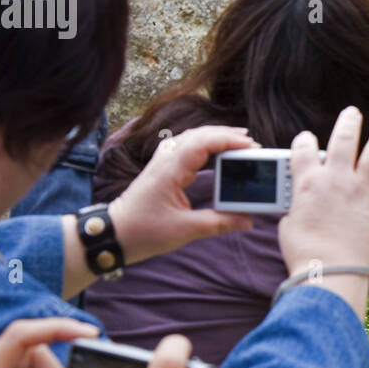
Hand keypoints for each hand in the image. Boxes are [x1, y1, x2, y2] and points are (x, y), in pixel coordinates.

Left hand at [108, 125, 258, 264]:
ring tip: (241, 143)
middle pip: (201, 134)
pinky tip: (217, 150)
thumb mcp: (186, 230)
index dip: (230, 140)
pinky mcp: (163, 167)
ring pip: (194, 137)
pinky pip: (188, 146)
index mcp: (171, 169)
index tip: (252, 147)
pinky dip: (207, 144)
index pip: (204, 142)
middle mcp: (166, 159)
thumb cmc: (144, 231)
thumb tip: (248, 220)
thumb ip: (220, 223)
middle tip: (254, 145)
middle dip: (229, 136)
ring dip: (218, 137)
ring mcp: (163, 160)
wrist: (114, 233)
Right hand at [278, 106, 368, 318]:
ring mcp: (361, 190)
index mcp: (308, 182)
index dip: (304, 141)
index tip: (306, 140)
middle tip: (352, 113)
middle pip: (343, 140)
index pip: (303, 149)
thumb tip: (298, 208)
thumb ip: (295, 208)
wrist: (329, 271)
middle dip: (348, 123)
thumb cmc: (304, 253)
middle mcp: (336, 179)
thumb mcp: (287, 225)